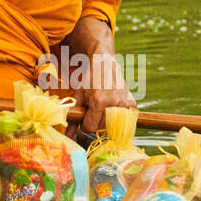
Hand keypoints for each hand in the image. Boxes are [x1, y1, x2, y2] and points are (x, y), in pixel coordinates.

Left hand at [55, 16, 135, 134]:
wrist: (104, 65)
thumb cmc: (89, 80)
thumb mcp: (78, 97)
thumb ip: (72, 116)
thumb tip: (67, 136)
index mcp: (98, 101)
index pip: (90, 127)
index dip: (85, 124)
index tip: (86, 117)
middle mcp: (113, 103)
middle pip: (101, 127)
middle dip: (96, 121)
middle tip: (95, 110)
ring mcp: (124, 103)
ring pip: (113, 125)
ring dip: (106, 119)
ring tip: (104, 107)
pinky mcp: (132, 103)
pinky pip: (125, 120)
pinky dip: (120, 116)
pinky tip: (114, 106)